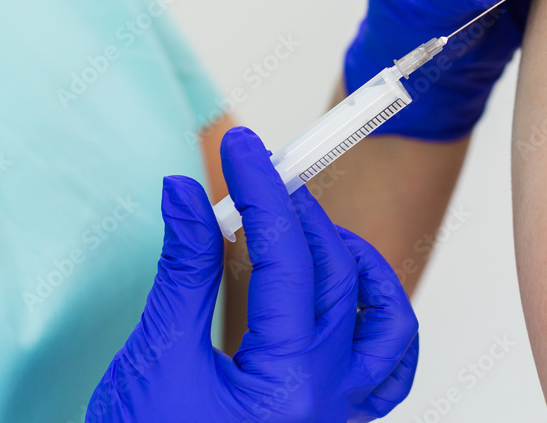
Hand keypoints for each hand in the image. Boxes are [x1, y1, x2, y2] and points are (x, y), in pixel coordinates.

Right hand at [87, 127, 418, 421]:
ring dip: (355, 261)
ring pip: (388, 319)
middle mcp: (332, 402)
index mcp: (285, 386)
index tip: (244, 150)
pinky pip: (390, 365)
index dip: (265, 193)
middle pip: (336, 276)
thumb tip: (185, 195)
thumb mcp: (156, 361)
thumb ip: (183, 272)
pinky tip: (345, 289)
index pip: (287, 259)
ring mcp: (344, 417)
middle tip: (258, 177)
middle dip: (298, 215)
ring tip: (309, 231)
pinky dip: (378, 314)